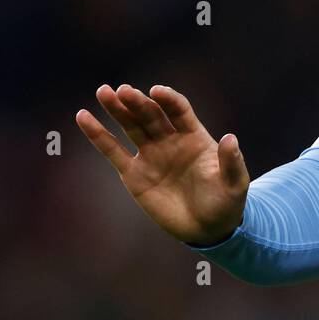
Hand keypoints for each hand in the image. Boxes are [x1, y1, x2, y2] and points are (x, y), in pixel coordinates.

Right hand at [75, 84, 249, 246]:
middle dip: (137, 102)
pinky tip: (83, 116)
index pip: (179, 111)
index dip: (168, 99)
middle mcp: (170, 140)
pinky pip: (112, 151)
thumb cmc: (226, 202)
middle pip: (151, 115)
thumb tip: (231, 138)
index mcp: (194, 136)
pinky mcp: (133, 174)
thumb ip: (232, 161)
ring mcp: (150, 155)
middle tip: (122, 90)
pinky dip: (98, 135)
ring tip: (103, 92)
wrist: (208, 229)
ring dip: (116, 109)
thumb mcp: (235, 183)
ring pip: (130, 126)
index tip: (156, 91)